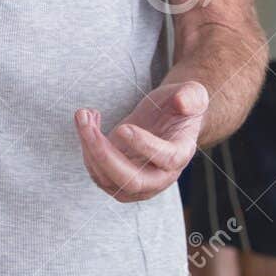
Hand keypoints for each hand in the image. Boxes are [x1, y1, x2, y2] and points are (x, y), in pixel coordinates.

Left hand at [75, 80, 207, 202]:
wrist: (167, 118)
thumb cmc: (179, 106)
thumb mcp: (193, 93)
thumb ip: (192, 96)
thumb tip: (183, 102)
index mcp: (180, 154)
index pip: (166, 159)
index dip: (144, 146)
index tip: (123, 128)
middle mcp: (160, 176)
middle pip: (131, 181)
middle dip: (103, 154)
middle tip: (87, 125)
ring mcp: (137, 181)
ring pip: (107, 178)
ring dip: (88, 147)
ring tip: (83, 115)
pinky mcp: (117, 176)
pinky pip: (96, 171)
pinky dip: (86, 146)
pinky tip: (88, 120)